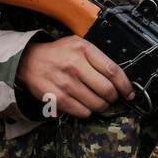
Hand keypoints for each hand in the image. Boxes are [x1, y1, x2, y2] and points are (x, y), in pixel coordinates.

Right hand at [16, 35, 133, 118]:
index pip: (113, 71)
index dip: (125, 85)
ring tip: (97, 102)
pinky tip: (83, 105)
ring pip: (96, 104)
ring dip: (101, 106)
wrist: (28, 61)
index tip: (129, 93)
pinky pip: (82, 112)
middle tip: (111, 98)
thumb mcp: (78, 45)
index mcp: (83, 49)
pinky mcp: (56, 97)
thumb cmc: (58, 54)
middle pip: (107, 90)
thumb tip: (121, 79)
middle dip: (113, 98)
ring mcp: (65, 82)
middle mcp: (74, 65)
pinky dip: (87, 112)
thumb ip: (98, 58)